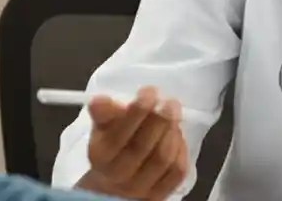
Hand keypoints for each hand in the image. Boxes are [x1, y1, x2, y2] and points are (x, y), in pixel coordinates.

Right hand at [76, 86, 188, 200]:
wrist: (112, 186)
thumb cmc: (110, 149)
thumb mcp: (102, 129)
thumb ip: (104, 113)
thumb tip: (100, 100)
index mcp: (101, 157)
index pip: (119, 135)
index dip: (137, 112)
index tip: (149, 92)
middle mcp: (119, 176)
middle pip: (143, 147)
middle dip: (160, 120)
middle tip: (170, 102)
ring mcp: (141, 189)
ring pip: (163, 159)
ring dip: (172, 132)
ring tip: (174, 115)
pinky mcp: (160, 195)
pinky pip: (177, 172)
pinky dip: (182, 150)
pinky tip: (178, 135)